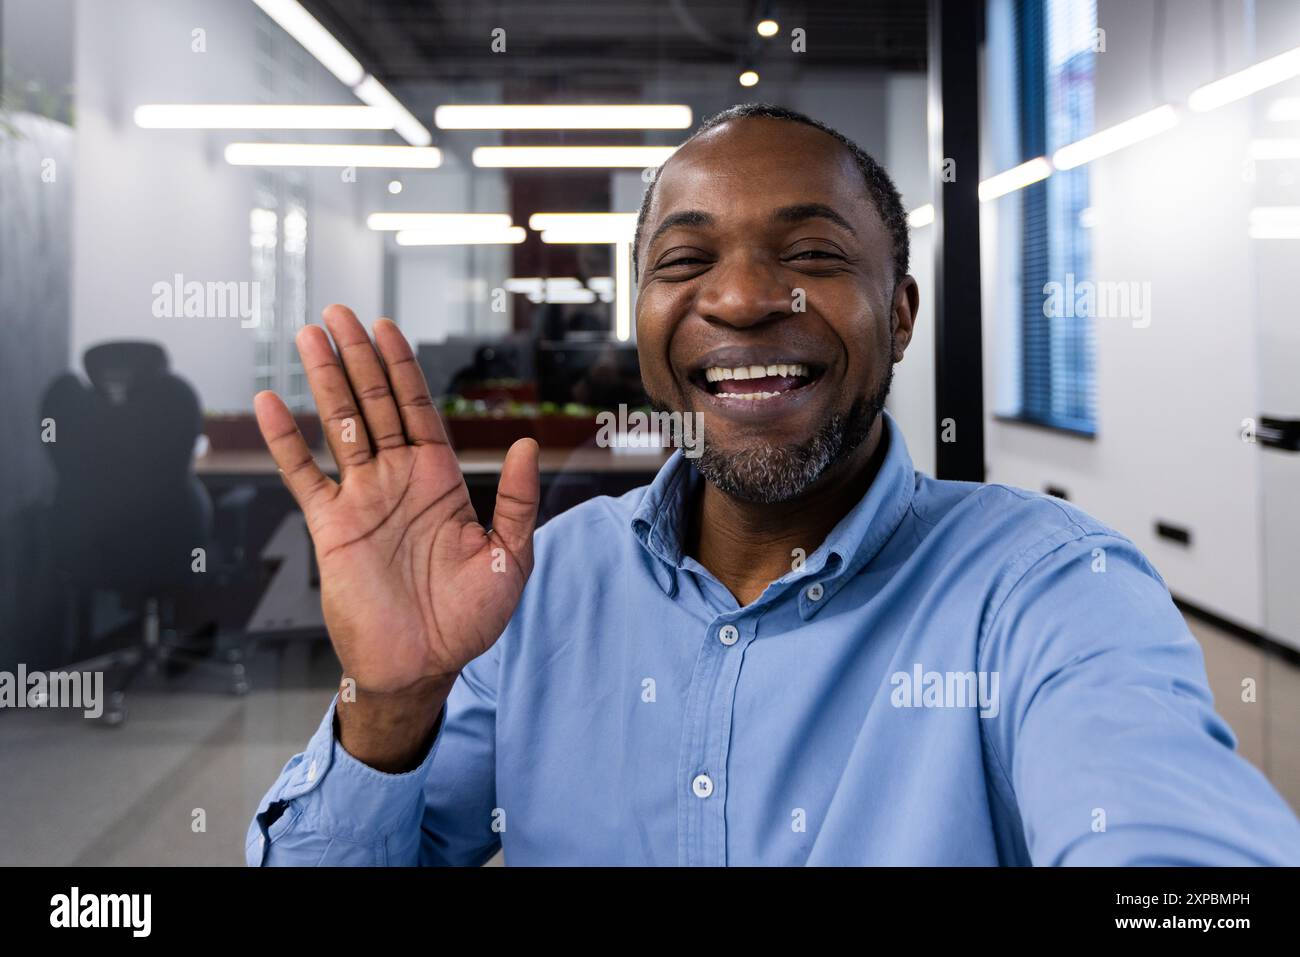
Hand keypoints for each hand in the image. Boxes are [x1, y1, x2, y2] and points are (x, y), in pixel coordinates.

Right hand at [253, 305, 538, 707]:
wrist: (423, 666)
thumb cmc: (470, 619)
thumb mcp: (511, 557)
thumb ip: (518, 500)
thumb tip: (528, 444)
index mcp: (441, 480)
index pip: (418, 409)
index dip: (402, 368)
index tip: (386, 328)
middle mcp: (398, 480)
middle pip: (375, 404)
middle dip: (358, 358)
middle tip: (338, 313)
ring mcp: (362, 499)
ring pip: (340, 426)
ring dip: (324, 381)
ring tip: (308, 336)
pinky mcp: (331, 527)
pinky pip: (303, 475)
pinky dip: (284, 441)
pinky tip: (269, 404)